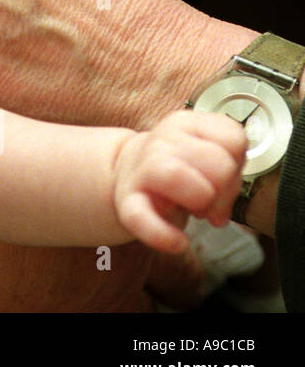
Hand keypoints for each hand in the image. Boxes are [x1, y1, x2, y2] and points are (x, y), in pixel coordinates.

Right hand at [114, 111, 247, 253]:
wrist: (129, 173)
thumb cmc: (179, 166)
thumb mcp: (206, 151)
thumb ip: (229, 164)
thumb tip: (222, 207)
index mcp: (186, 124)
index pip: (233, 139)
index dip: (238, 164)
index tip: (224, 177)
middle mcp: (162, 141)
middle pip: (218, 163)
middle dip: (225, 188)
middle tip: (212, 198)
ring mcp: (142, 171)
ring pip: (177, 176)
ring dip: (201, 201)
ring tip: (199, 211)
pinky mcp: (127, 203)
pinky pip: (142, 218)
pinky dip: (163, 235)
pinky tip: (178, 242)